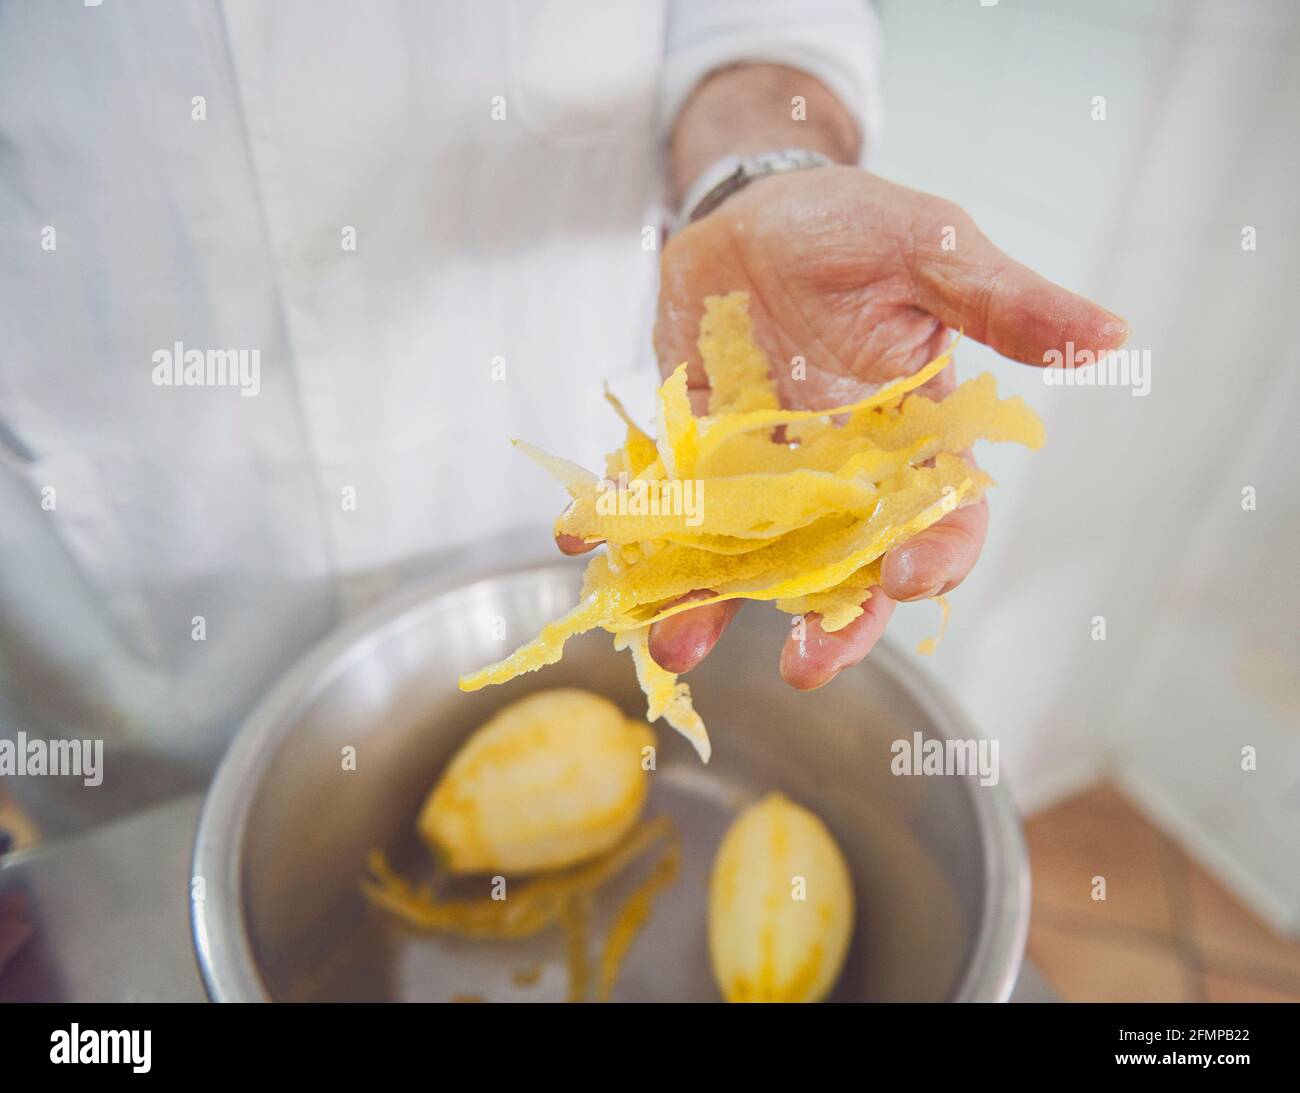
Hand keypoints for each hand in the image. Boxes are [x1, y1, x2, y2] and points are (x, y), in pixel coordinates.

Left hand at [567, 166, 1126, 687]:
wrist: (749, 211)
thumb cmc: (852, 225)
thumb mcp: (929, 250)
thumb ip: (1003, 302)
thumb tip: (1109, 336)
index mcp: (913, 443)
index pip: (942, 522)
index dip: (933, 559)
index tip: (908, 580)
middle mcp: (837, 480)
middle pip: (844, 571)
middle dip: (828, 622)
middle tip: (805, 666)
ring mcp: (757, 479)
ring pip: (745, 563)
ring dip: (710, 605)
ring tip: (673, 640)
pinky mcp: (688, 461)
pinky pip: (657, 508)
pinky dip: (619, 528)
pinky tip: (580, 542)